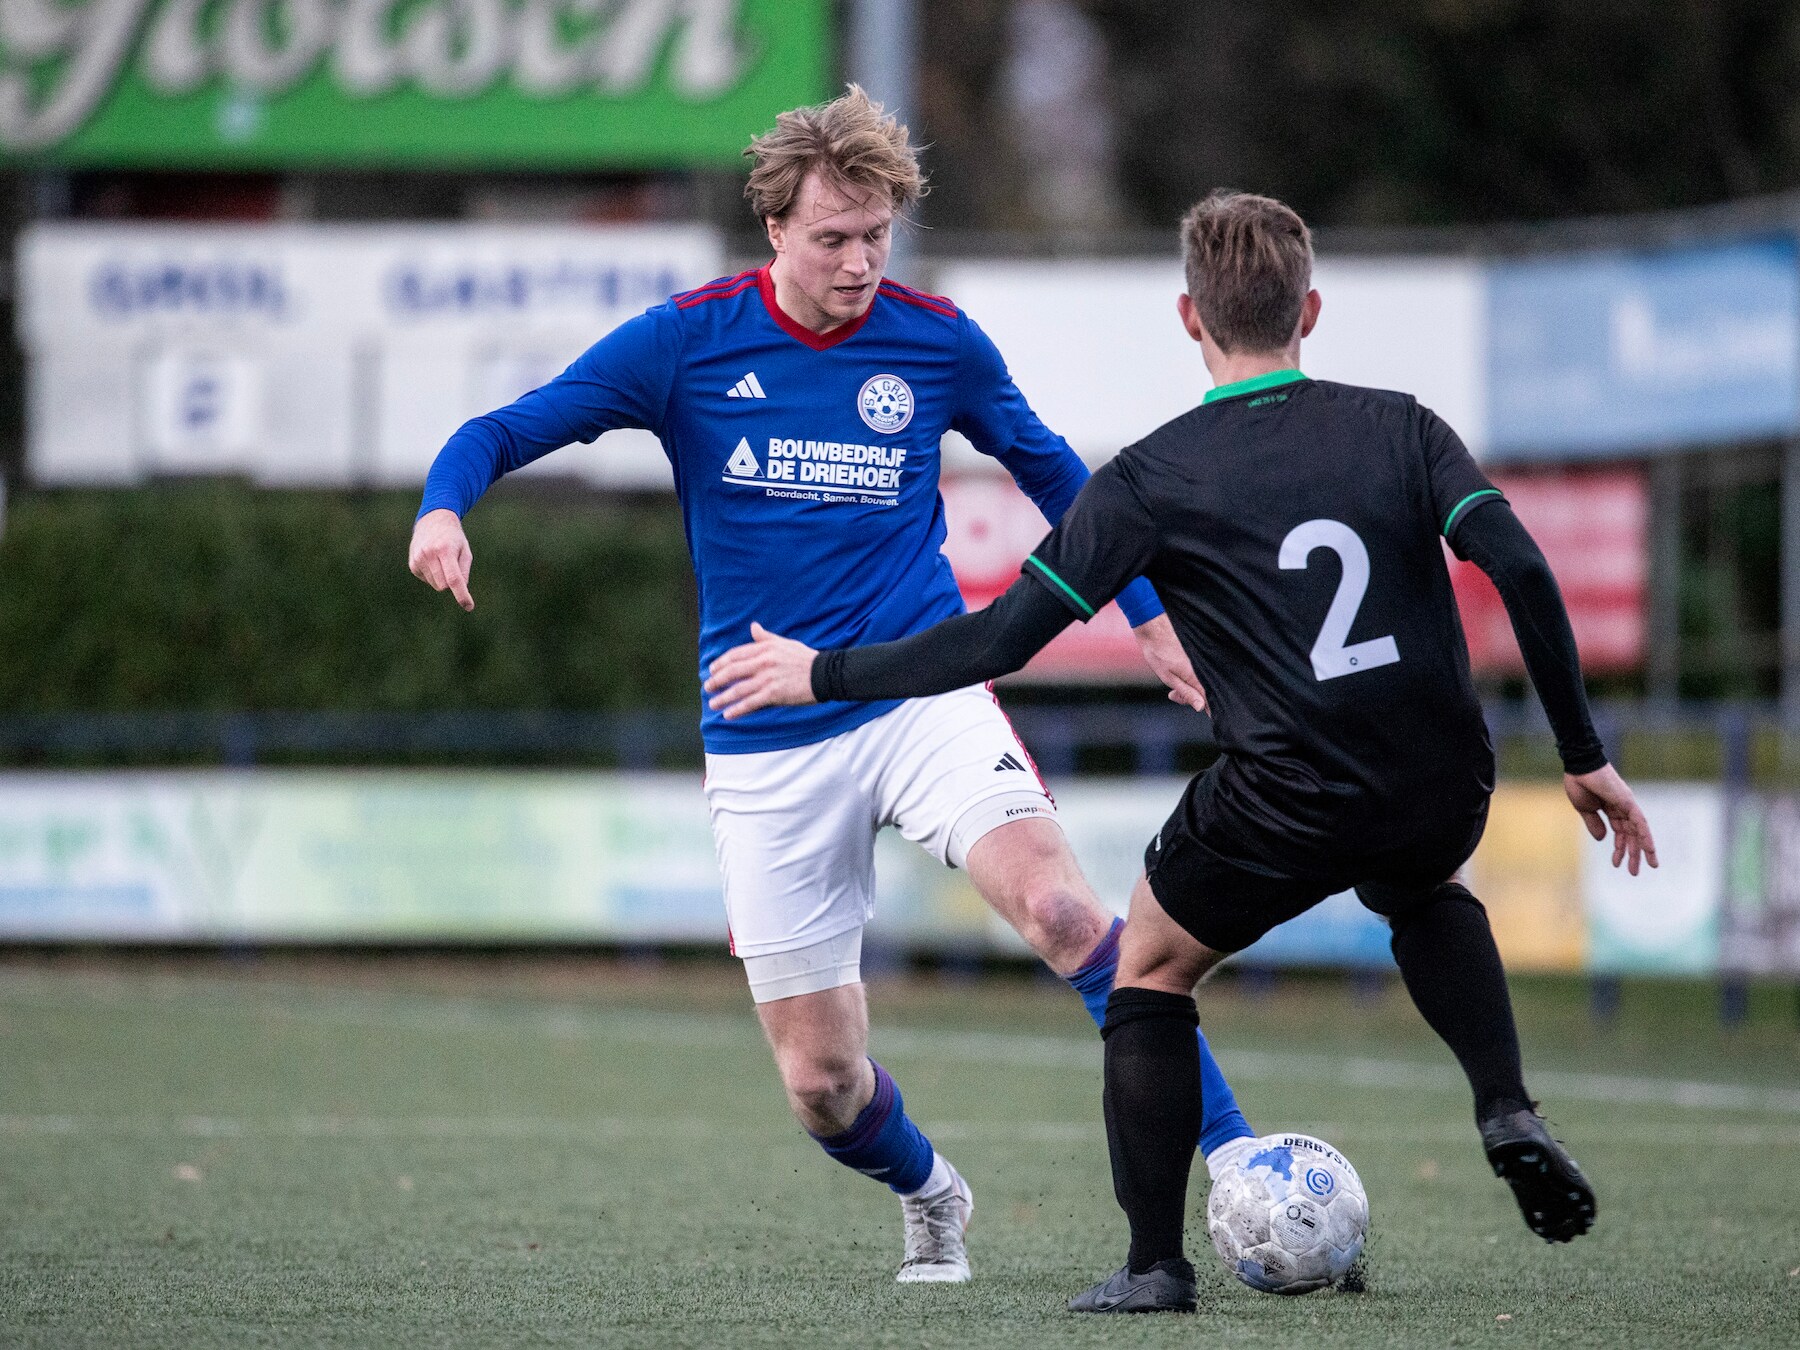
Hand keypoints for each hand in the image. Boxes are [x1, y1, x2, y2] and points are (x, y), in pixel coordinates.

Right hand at [409, 508, 474, 611]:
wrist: (432, 521)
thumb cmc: (454, 538)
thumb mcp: (465, 550)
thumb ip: (464, 571)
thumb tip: (460, 589)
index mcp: (445, 550)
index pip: (454, 579)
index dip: (461, 594)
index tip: (468, 606)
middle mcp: (429, 555)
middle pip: (444, 585)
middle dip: (452, 582)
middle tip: (453, 565)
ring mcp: (418, 559)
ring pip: (436, 585)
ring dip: (442, 578)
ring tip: (442, 560)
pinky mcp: (413, 564)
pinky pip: (428, 580)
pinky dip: (433, 575)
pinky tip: (433, 561)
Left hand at [704, 623, 819, 719]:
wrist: (825, 674)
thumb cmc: (805, 658)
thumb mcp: (784, 643)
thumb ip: (766, 638)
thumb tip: (753, 627)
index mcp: (765, 648)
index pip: (736, 654)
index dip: (721, 662)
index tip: (712, 669)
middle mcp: (763, 662)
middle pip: (733, 671)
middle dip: (717, 680)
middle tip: (707, 687)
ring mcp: (768, 679)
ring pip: (738, 689)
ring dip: (723, 697)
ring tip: (713, 703)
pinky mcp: (774, 694)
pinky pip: (750, 703)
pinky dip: (737, 709)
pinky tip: (728, 714)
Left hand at [1132, 614, 1205, 712]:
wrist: (1155, 630)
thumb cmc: (1159, 653)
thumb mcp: (1169, 678)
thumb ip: (1186, 692)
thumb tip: (1201, 707)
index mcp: (1198, 677)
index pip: (1211, 699)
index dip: (1211, 710)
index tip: (1209, 716)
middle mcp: (1204, 670)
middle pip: (1205, 694)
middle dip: (1191, 699)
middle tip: (1171, 695)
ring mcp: (1202, 664)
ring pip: (1201, 685)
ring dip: (1188, 689)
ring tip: (1171, 686)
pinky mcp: (1198, 659)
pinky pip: (1199, 676)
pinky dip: (1190, 680)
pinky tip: (1177, 675)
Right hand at [1564, 763, 1657, 874]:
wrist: (1579, 766)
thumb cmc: (1579, 783)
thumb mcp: (1584, 809)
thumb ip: (1594, 824)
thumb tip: (1601, 840)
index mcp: (1612, 809)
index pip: (1620, 833)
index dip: (1619, 849)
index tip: (1616, 864)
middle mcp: (1623, 808)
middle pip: (1632, 835)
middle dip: (1634, 853)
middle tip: (1634, 872)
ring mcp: (1627, 805)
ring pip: (1638, 831)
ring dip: (1643, 849)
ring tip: (1648, 865)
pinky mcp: (1628, 802)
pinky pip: (1639, 822)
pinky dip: (1645, 836)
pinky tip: (1648, 849)